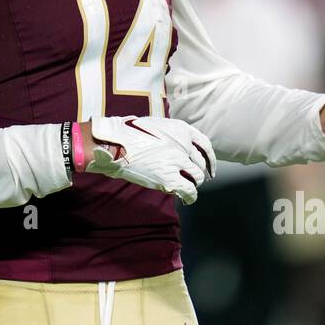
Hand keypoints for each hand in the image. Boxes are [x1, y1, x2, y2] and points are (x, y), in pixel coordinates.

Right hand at [84, 116, 213, 204]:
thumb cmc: (130, 135)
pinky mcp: (170, 178)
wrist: (115, 144)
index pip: (205, 144)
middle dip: (198, 172)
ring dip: (193, 183)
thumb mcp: (156, 127)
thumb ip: (171, 136)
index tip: (209, 166)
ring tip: (187, 187)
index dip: (210, 158)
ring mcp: (177, 161)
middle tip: (193, 179)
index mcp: (181, 129)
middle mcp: (183, 144)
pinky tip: (188, 198)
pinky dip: (191, 195)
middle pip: (201, 163)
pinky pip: (189, 189)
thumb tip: (179, 148)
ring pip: (197, 177)